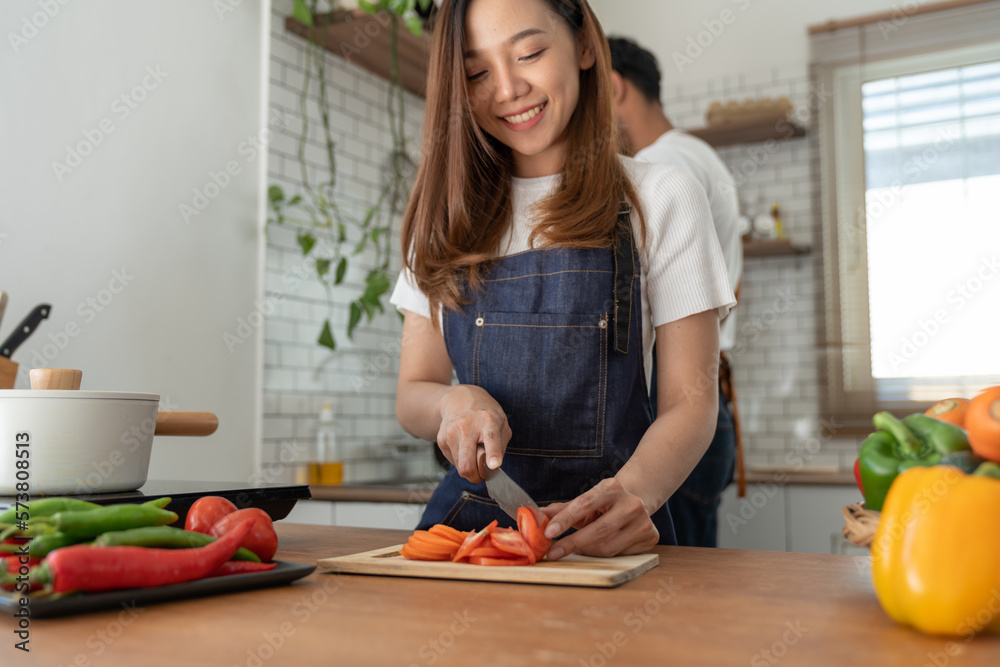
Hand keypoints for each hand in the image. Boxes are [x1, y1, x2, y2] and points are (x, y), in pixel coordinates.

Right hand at [436, 385, 511, 482]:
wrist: (459, 398)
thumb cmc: (485, 414)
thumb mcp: (501, 424)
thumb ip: (500, 446)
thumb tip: (492, 468)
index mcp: (488, 420)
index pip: (490, 438)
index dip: (493, 454)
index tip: (494, 465)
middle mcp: (467, 426)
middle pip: (467, 463)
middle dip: (475, 477)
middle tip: (481, 475)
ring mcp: (451, 433)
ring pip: (459, 467)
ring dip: (469, 467)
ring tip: (473, 453)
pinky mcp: (441, 439)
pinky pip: (452, 462)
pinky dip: (460, 460)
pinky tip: (464, 447)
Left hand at [540, 478, 658, 558]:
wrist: (636, 501)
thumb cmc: (603, 504)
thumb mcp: (583, 502)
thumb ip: (561, 510)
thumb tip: (535, 515)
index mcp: (611, 487)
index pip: (584, 503)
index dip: (565, 519)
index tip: (548, 533)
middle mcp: (631, 502)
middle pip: (599, 530)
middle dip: (573, 543)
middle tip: (553, 553)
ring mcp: (644, 521)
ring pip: (609, 547)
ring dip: (588, 551)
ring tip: (580, 547)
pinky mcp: (652, 537)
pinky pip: (620, 555)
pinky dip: (605, 554)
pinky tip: (603, 545)